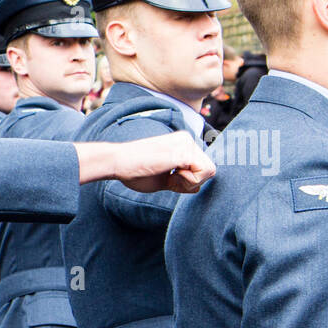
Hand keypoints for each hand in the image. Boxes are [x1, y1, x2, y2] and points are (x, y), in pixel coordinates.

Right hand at [75, 132, 215, 193]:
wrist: (118, 162)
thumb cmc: (135, 172)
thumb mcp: (164, 180)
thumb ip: (181, 181)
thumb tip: (198, 187)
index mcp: (182, 143)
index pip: (202, 166)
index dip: (189, 181)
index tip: (169, 180)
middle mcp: (187, 140)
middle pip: (209, 169)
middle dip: (192, 183)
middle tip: (170, 180)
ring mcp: (186, 144)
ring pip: (209, 171)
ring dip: (190, 183)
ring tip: (169, 178)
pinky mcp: (183, 152)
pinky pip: (202, 172)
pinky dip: (188, 182)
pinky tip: (170, 176)